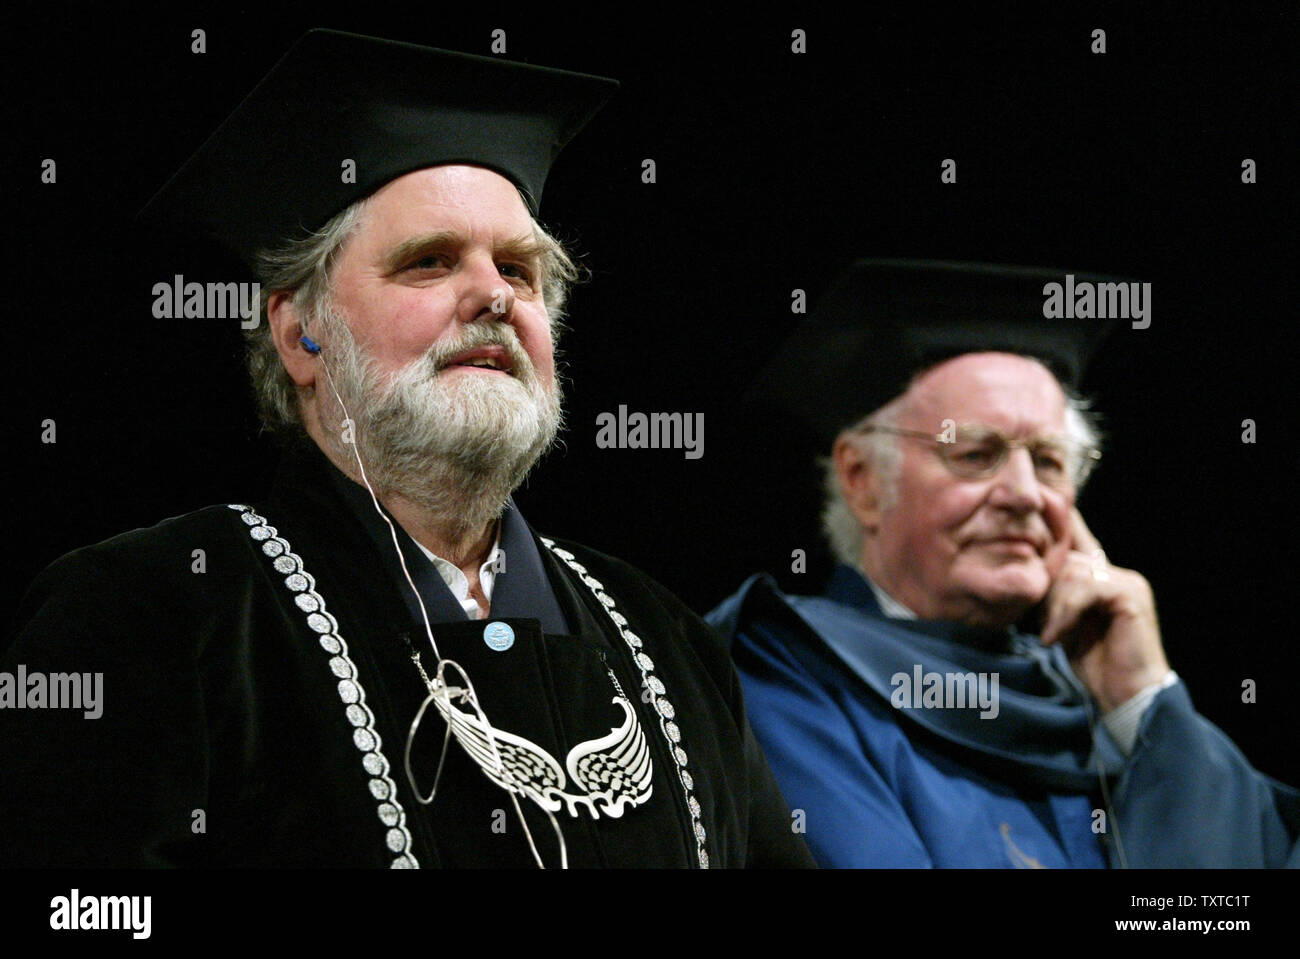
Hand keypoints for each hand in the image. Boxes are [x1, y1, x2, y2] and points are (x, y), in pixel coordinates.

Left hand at [1039, 508, 1169, 712]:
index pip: (1078, 543)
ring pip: (1073, 572)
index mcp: (1105, 578)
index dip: (1059, 532)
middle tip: (1042, 624)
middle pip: (1067, 560)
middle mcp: (1118, 574)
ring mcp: (1127, 583)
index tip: (1034, 526)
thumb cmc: (1096, 664)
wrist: (1127, 695)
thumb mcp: (1065, 624)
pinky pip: (1086, 589)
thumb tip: (1027, 576)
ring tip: (1051, 634)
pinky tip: (1056, 636)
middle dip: (1045, 591)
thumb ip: (1054, 598)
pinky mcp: (1129, 596)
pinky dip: (1065, 613)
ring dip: (1053, 605)